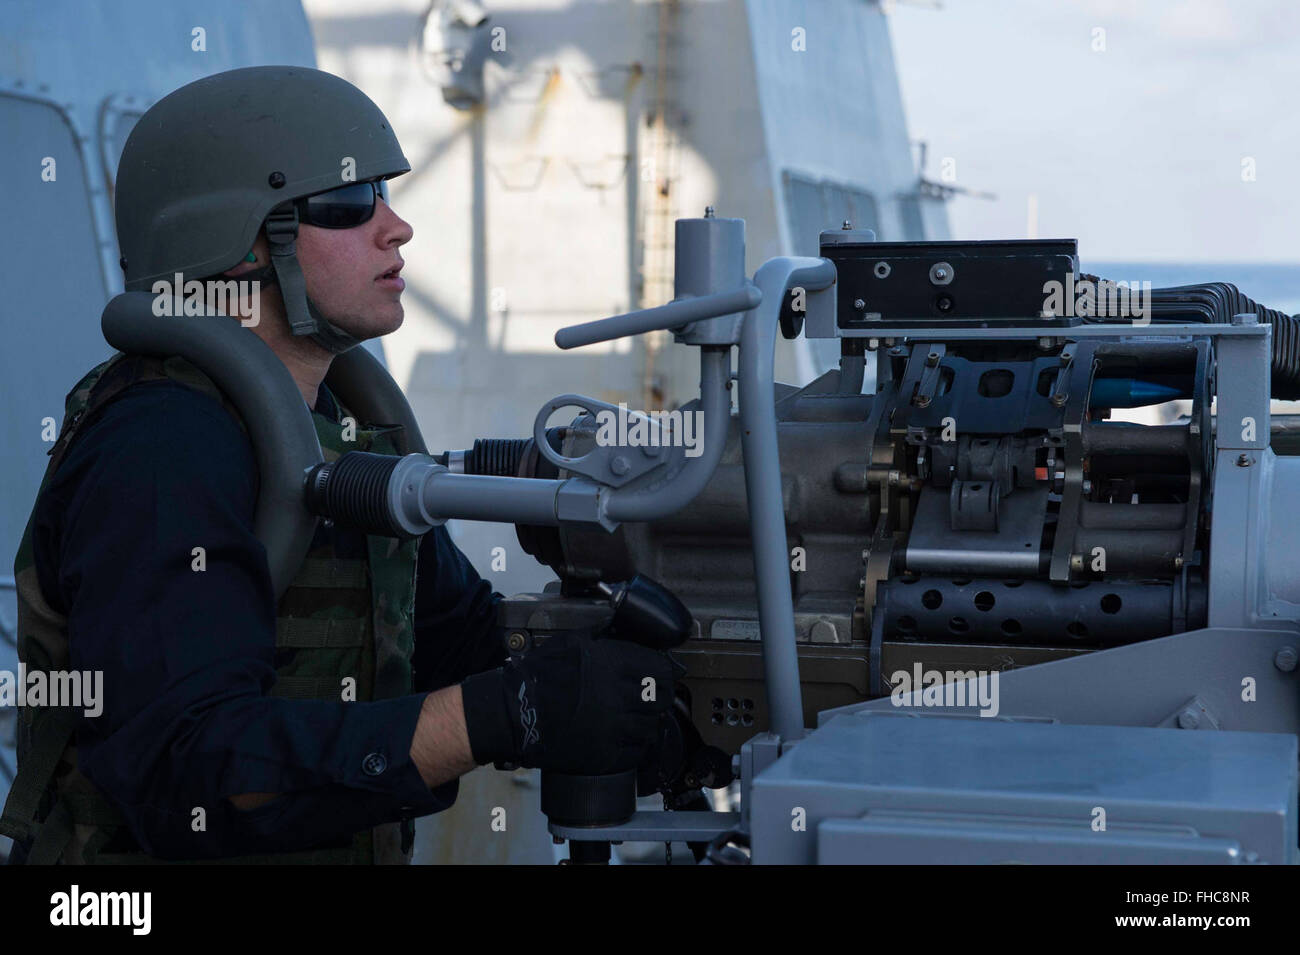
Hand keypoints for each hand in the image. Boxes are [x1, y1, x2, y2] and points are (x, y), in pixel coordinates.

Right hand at [459, 633, 674, 774]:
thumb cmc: (539, 676)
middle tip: (649, 695)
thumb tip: (620, 624)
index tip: (662, 673)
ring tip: (635, 716)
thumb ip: (601, 634)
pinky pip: (636, 752)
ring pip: (651, 726)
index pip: (660, 668)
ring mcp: (612, 729)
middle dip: (657, 695)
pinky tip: (624, 737)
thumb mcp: (570, 641)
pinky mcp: (604, 755)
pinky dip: (635, 745)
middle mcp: (617, 697)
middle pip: (660, 698)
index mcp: (612, 665)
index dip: (664, 670)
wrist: (514, 714)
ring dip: (647, 720)